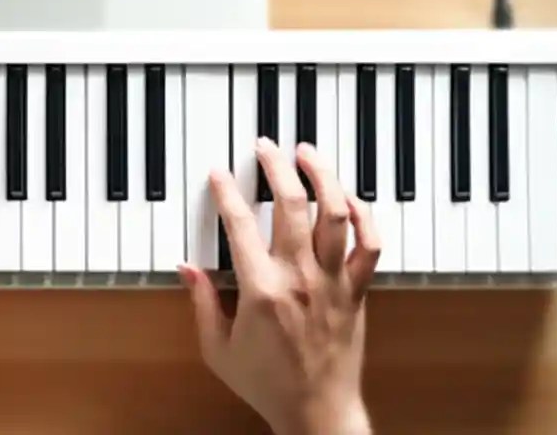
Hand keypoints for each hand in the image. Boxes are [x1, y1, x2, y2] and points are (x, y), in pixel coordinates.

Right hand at [178, 138, 380, 434]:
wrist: (317, 413)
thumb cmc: (268, 385)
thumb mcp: (218, 348)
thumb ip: (202, 304)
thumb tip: (187, 269)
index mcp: (261, 290)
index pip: (240, 224)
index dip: (226, 192)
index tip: (219, 175)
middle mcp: (300, 279)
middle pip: (291, 204)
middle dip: (276, 166)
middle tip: (266, 147)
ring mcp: (333, 282)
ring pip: (335, 213)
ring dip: (322, 176)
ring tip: (308, 154)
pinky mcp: (357, 290)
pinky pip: (370, 244)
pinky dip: (364, 215)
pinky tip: (349, 197)